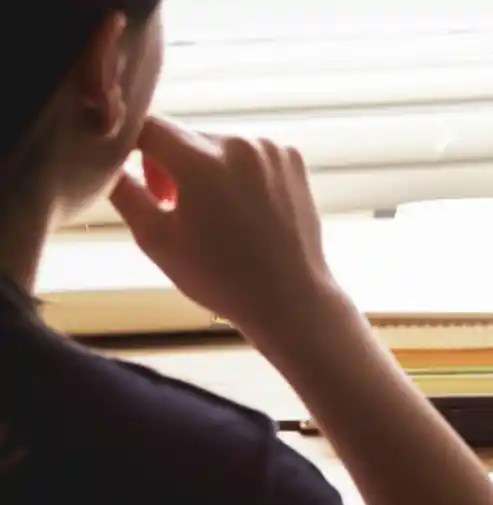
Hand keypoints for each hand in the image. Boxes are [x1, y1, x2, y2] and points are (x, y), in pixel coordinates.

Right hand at [110, 116, 334, 332]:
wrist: (289, 298)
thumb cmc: (219, 277)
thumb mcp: (155, 239)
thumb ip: (124, 192)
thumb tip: (108, 163)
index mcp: (202, 160)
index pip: (149, 128)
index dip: (134, 150)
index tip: (140, 182)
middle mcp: (239, 143)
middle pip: (186, 138)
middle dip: (173, 166)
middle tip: (176, 209)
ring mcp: (271, 149)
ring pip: (219, 146)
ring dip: (208, 169)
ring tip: (215, 215)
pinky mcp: (293, 159)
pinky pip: (252, 154)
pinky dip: (241, 172)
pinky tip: (245, 209)